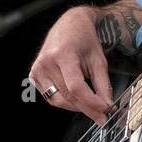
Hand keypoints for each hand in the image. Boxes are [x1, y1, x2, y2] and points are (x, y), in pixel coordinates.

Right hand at [29, 7, 115, 125]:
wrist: (70, 26)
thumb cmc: (84, 40)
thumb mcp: (99, 60)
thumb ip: (103, 85)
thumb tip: (107, 106)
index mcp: (63, 54)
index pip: (76, 87)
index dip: (91, 102)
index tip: (105, 110)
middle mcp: (46, 62)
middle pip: (68, 96)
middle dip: (87, 108)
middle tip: (102, 115)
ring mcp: (37, 69)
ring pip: (58, 101)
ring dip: (76, 106)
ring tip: (89, 103)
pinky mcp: (34, 75)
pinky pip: (50, 97)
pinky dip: (64, 101)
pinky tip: (74, 95)